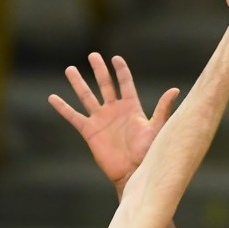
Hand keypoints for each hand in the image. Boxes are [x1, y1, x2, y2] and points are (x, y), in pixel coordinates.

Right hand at [49, 52, 179, 192]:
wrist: (133, 172)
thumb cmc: (147, 152)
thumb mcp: (156, 128)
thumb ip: (163, 109)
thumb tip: (175, 90)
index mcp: (131, 107)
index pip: (125, 83)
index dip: (121, 70)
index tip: (116, 58)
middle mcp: (114, 110)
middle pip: (105, 84)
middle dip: (99, 70)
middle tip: (93, 55)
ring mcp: (101, 120)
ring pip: (87, 96)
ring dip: (78, 83)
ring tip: (70, 69)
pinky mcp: (89, 131)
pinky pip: (73, 116)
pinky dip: (63, 107)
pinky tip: (53, 98)